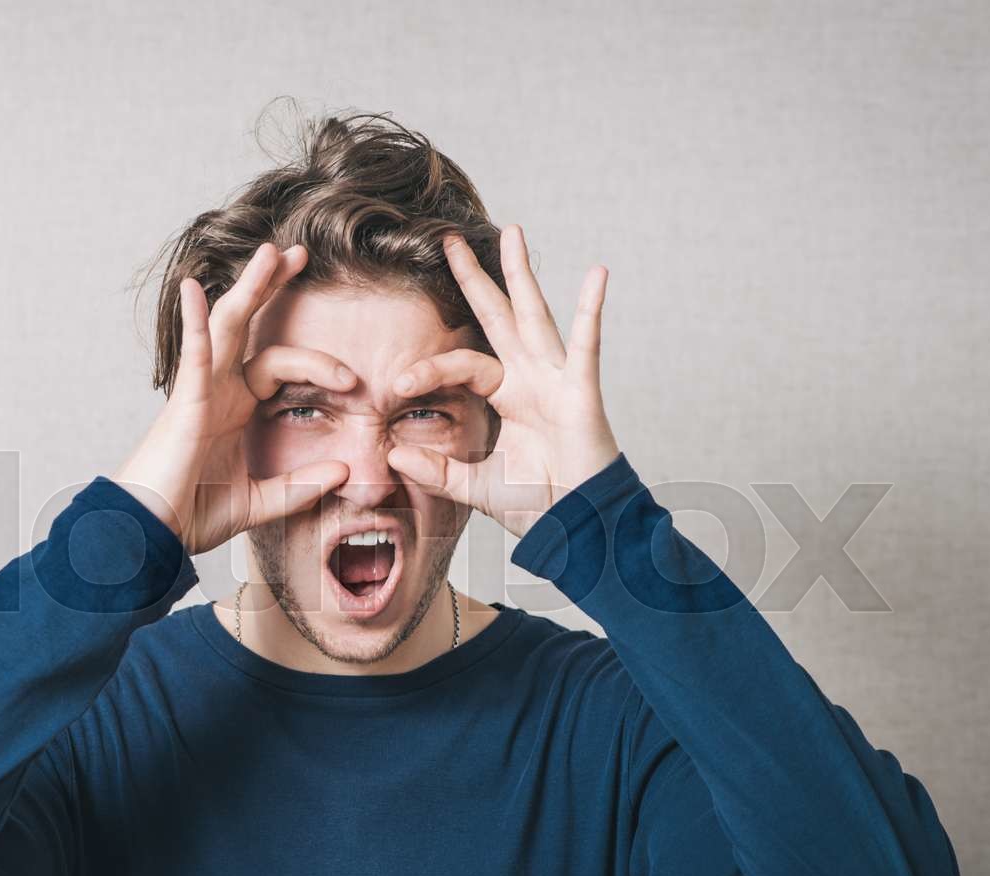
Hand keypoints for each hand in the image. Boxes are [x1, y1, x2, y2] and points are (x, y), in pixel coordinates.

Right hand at [114, 242, 355, 555]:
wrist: (152, 534)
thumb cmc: (192, 515)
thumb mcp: (261, 502)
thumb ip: (301, 486)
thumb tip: (345, 472)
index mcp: (236, 407)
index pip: (278, 363)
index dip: (318, 364)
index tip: (354, 382)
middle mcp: (218, 390)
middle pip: (249, 326)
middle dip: (271, 288)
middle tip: (298, 254)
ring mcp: (200, 391)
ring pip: (226, 327)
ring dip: (248, 289)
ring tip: (269, 253)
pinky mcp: (185, 403)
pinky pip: (192, 356)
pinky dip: (194, 322)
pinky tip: (194, 289)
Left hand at [385, 225, 620, 537]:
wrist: (579, 530)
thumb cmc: (539, 506)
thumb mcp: (475, 487)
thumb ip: (436, 471)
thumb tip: (393, 453)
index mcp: (510, 396)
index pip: (464, 363)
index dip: (430, 367)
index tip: (398, 385)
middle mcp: (532, 379)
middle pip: (498, 317)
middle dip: (476, 278)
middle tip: (451, 240)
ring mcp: (558, 381)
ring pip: (534, 317)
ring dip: (522, 275)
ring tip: (512, 232)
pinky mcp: (582, 393)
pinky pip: (586, 346)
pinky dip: (591, 311)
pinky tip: (596, 274)